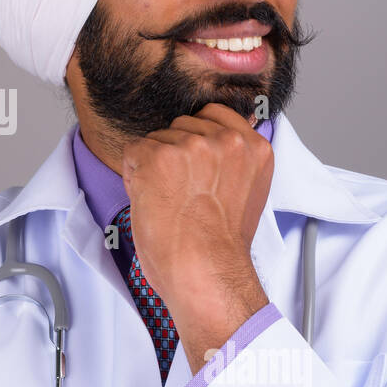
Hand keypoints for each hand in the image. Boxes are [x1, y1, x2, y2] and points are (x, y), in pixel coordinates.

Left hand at [120, 104, 273, 372]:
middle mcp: (226, 140)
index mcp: (254, 147)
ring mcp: (191, 146)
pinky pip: (132, 152)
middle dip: (175, 154)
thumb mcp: (245, 193)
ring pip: (156, 139)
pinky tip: (152, 201)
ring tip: (171, 201)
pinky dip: (133, 176)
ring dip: (154, 166)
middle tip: (184, 195)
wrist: (205, 272)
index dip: (198, 141)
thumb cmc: (220, 248)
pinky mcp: (158, 157)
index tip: (198, 170)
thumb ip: (233, 162)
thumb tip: (213, 148)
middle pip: (182, 125)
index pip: (215, 115)